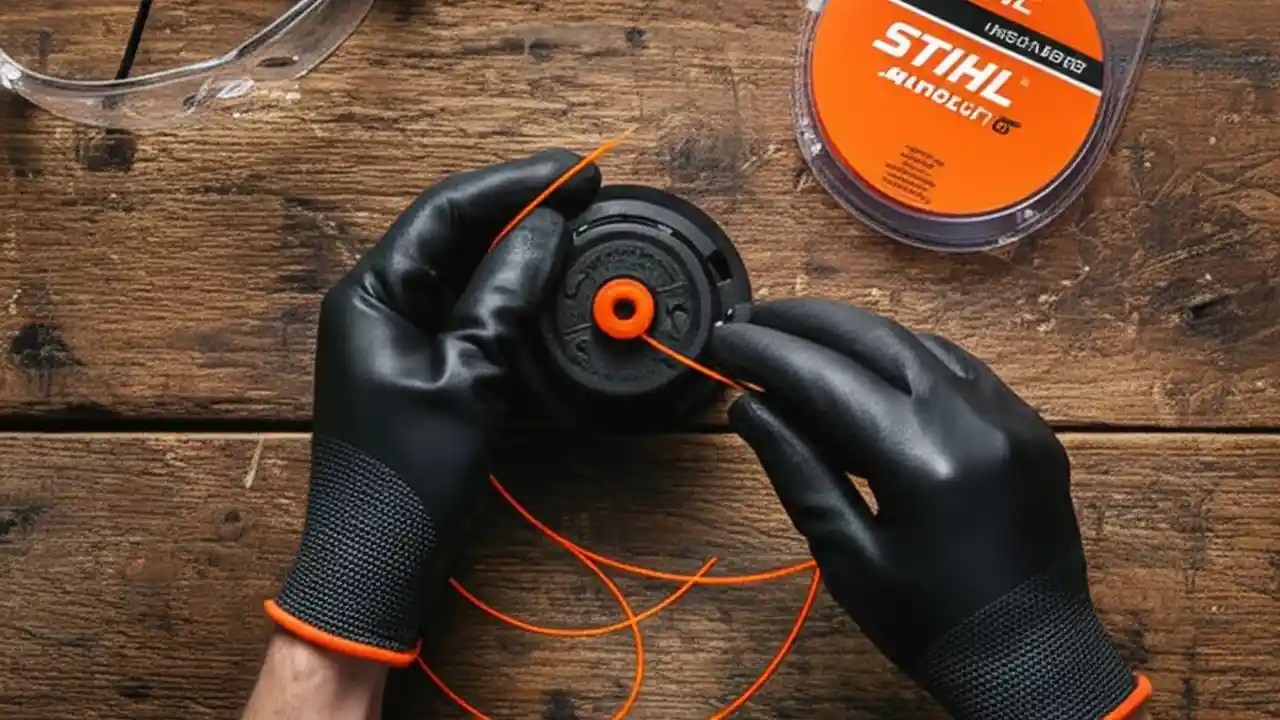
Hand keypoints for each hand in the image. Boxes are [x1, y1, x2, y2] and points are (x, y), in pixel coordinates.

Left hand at [265, 150, 601, 665]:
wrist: (377, 559)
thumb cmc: (409, 477)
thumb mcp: (470, 377)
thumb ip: (505, 295)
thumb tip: (545, 229)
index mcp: (372, 292)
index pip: (447, 210)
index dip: (516, 183)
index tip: (576, 169)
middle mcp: (377, 301)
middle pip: (454, 230)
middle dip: (520, 207)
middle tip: (584, 190)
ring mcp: (396, 332)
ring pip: (464, 267)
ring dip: (517, 246)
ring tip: (575, 226)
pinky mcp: (418, 362)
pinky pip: (466, 307)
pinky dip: (508, 292)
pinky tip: (547, 284)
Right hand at [710, 300, 1144, 718]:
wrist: (1031, 659)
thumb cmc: (927, 622)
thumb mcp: (846, 556)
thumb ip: (797, 469)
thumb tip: (747, 405)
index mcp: (924, 461)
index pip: (828, 379)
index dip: (768, 354)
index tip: (724, 339)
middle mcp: (973, 420)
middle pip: (875, 340)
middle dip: (806, 323)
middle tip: (752, 321)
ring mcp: (1010, 415)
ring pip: (919, 344)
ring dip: (854, 334)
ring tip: (798, 338)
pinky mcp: (1029, 424)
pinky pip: (958, 368)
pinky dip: (904, 355)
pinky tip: (867, 363)